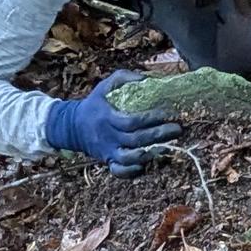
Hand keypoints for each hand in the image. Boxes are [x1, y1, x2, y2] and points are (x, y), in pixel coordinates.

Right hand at [44, 70, 178, 172]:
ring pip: (128, 158)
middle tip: (178, 129)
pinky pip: (118, 171)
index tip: (167, 113)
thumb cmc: (96, 103)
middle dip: (158, 135)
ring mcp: (108, 150)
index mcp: (107, 117)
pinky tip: (144, 167)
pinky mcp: (108, 160)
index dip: (150, 118)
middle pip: (135, 140)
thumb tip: (148, 78)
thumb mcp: (106, 86)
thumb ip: (125, 78)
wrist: (73, 126)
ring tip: (168, 148)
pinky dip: (130, 172)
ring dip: (149, 155)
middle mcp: (108, 136)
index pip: (131, 121)